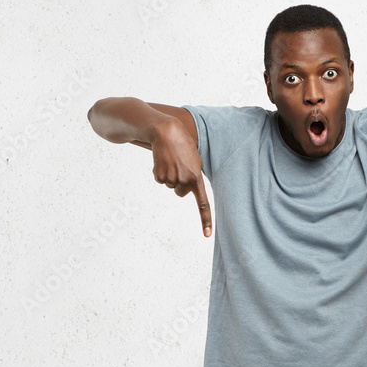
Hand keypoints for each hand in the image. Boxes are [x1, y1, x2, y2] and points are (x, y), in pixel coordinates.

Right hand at [150, 118, 211, 236]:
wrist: (166, 132)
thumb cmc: (182, 145)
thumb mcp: (194, 160)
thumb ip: (193, 177)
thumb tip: (183, 190)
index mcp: (197, 178)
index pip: (203, 203)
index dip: (205, 219)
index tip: (207, 234)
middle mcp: (185, 181)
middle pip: (180, 193)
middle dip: (179, 182)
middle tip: (178, 165)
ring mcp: (172, 179)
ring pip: (170, 186)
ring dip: (169, 174)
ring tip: (171, 159)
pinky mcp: (160, 176)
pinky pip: (160, 180)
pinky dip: (160, 171)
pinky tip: (163, 160)